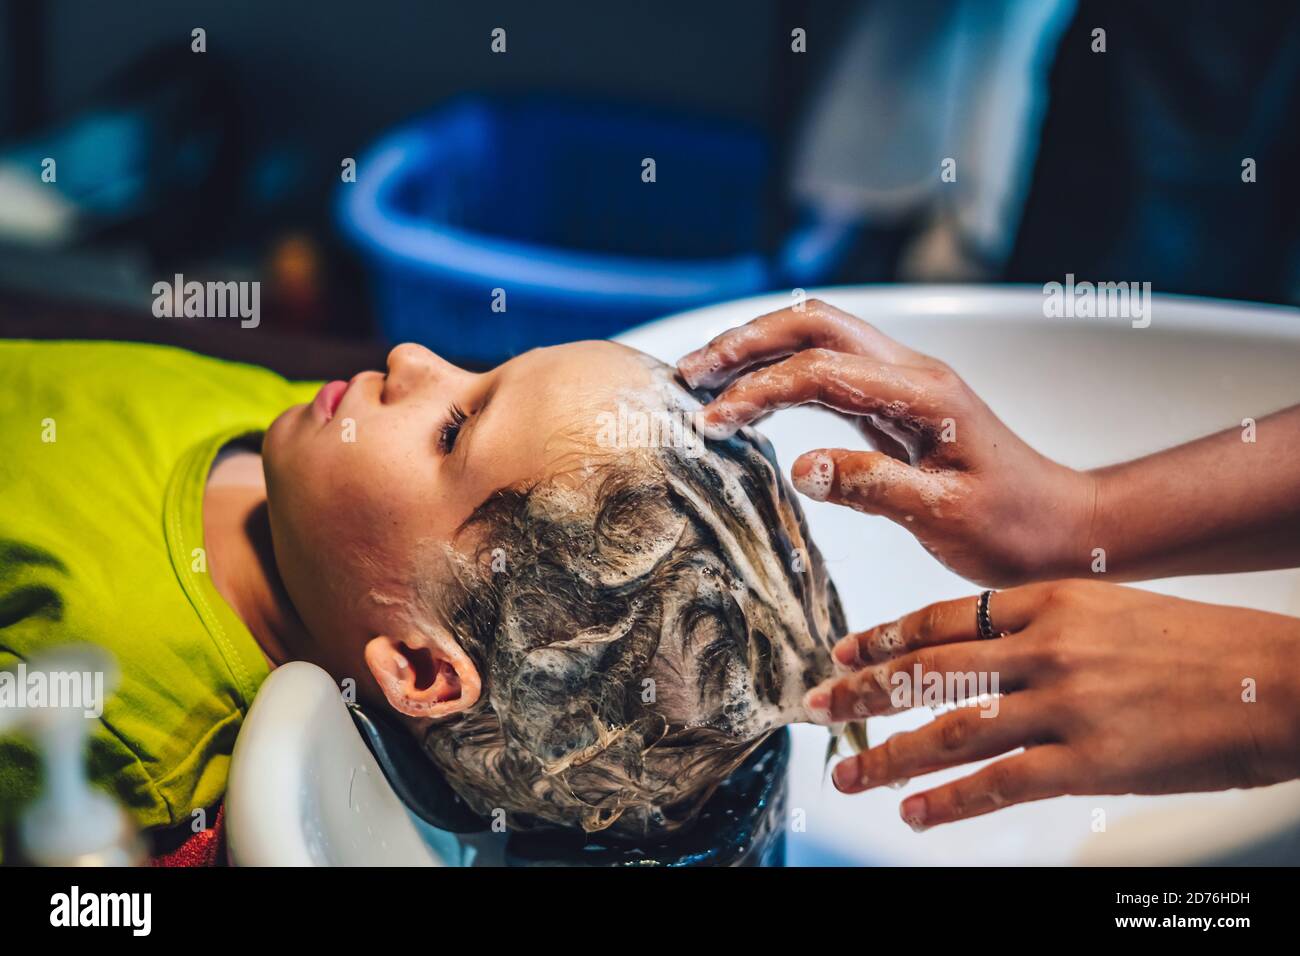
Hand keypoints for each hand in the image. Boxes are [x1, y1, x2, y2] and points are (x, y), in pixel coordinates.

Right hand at [678, 299, 1095, 586]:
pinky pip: (828, 371)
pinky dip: (781, 375)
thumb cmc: (1012, 527)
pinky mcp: (895, 403)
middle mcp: (911, 374)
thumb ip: (873, 487)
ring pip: (818, 338)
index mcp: (922, 396)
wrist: (1060, 524)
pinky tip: (751, 398)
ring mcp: (903, 383)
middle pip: (813, 325)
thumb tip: (799, 466)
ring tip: (703, 377)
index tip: (711, 425)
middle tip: (689, 372)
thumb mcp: (945, 517)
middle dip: (746, 342)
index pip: (819, 372)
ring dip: (758, 350)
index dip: (757, 392)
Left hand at [802, 579, 1299, 829]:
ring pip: (949, 727)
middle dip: (863, 690)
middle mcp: (1044, 645)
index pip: (942, 617)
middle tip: (815, 706)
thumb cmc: (1200, 647)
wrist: (1279, 679)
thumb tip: (990, 646)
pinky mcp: (1088, 760)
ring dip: (888, 753)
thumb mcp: (1110, 610)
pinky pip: (996, 783)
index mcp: (1048, 601)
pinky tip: (913, 812)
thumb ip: (1045, 625)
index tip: (844, 651)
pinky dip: (946, 801)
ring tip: (848, 771)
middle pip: (929, 668)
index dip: (885, 637)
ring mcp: (1063, 703)